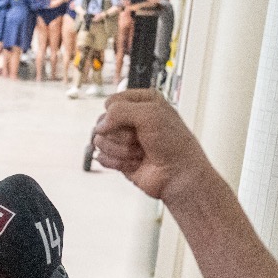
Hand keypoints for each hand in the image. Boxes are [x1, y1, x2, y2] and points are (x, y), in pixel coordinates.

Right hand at [91, 90, 214, 201]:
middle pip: (103, 123)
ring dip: (122, 151)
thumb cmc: (173, 143)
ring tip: (141, 153)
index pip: (112, 102)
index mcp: (142, 102)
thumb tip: (99, 127)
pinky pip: (101, 157)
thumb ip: (119, 111)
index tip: (137, 122)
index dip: (119, 114)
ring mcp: (124, 140)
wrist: (178, 175)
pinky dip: (118, 163)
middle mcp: (132, 119)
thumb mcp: (149, 114)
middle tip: (141, 140)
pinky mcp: (118, 158)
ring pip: (101, 141)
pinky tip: (135, 164)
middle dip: (122, 135)